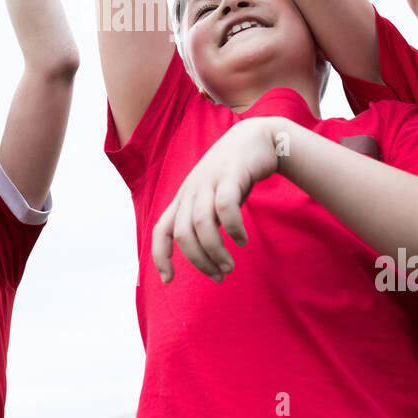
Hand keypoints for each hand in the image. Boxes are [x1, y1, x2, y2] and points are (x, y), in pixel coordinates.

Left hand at [150, 118, 284, 283]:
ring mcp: (210, 181)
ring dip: (216, 252)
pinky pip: (226, 207)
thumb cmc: (234, 175)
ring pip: (202, 224)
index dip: (160, 255)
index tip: (168, 280)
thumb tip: (206, 254)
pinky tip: (242, 241)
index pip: (161, 229)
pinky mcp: (230, 174)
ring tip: (230, 266)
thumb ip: (206, 221)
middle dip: (199, 261)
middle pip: (184, 234)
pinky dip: (233, 228)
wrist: (257, 137)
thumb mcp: (213, 198)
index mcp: (184, 198)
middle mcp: (192, 190)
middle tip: (219, 276)